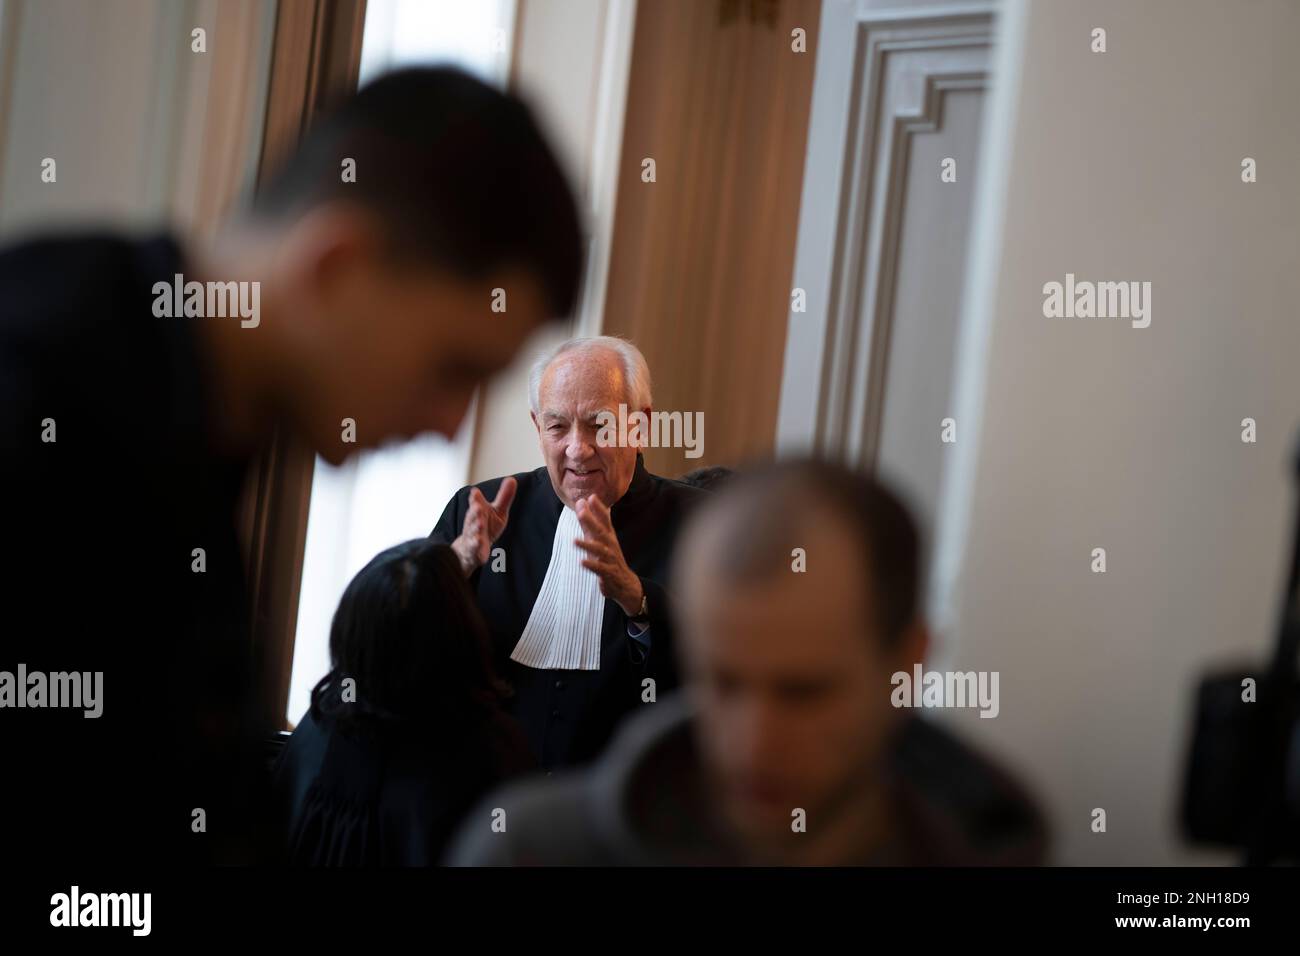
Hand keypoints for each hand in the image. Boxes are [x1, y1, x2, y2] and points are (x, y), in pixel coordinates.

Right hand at [451, 477, 516, 575]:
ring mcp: (472, 537)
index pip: (476, 503)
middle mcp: (473, 524)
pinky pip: (474, 550)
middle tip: (477, 507)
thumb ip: (504, 497)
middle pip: (472, 517)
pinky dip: (476, 548)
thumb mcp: (497, 511)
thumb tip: (512, 479)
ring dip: (475, 529)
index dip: (476, 499)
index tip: (476, 493)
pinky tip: (480, 546)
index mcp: (478, 512)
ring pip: (472, 533)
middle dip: (474, 512)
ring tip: (479, 526)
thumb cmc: (486, 527)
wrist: (470, 549)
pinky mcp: (474, 551)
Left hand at [573, 494, 643, 616]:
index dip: (599, 509)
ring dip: (588, 545)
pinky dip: (592, 565)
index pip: (605, 521)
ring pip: (600, 550)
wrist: (625, 584)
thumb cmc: (609, 560)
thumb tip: (583, 505)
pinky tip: (582, 562)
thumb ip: (590, 525)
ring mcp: (610, 560)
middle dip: (591, 521)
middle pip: (601, 532)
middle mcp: (610, 546)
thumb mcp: (600, 541)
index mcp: (609, 537)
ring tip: (575, 541)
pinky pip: (600, 569)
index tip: (591, 497)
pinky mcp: (609, 573)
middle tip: (580, 511)